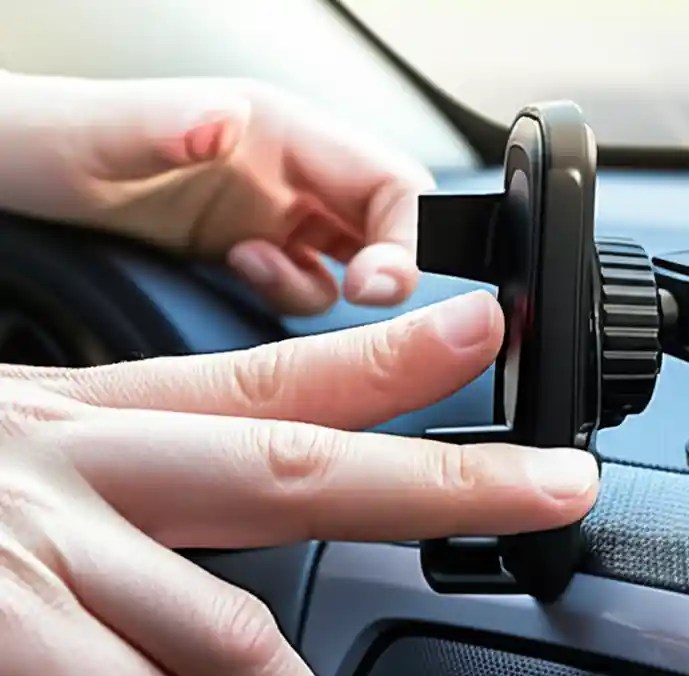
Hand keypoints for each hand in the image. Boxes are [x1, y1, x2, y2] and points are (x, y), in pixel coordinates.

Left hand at [0, 71, 431, 314]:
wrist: (10, 173)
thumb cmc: (48, 141)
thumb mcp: (102, 137)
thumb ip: (166, 126)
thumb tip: (227, 124)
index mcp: (282, 129)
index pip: (393, 181)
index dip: (411, 235)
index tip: (380, 287)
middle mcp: (292, 169)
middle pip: (394, 222)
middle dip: (392, 267)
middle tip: (359, 300)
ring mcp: (276, 210)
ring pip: (362, 254)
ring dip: (336, 284)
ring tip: (256, 271)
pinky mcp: (254, 247)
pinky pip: (313, 281)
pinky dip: (297, 295)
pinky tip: (241, 274)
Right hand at [0, 290, 598, 675]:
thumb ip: (111, 490)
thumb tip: (210, 549)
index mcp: (81, 420)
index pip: (271, 376)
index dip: (391, 356)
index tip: (485, 330)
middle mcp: (70, 472)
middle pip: (299, 468)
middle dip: (444, 478)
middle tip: (558, 480)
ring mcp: (28, 561)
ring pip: (225, 637)